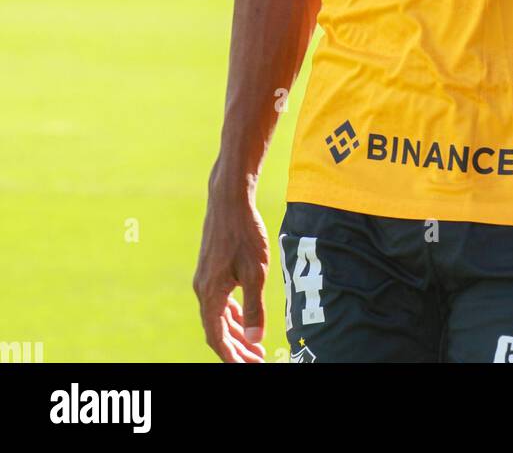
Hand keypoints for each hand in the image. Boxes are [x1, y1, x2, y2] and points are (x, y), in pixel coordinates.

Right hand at [193, 189, 268, 362]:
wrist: (230, 199)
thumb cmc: (244, 233)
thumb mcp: (255, 272)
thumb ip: (254, 307)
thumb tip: (255, 339)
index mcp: (209, 294)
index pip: (217, 337)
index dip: (231, 356)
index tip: (247, 368)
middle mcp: (203, 289)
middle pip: (218, 330)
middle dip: (237, 348)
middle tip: (256, 361)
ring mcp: (206, 278)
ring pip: (219, 315)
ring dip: (236, 332)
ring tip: (254, 346)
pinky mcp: (212, 268)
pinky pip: (220, 300)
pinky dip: (233, 313)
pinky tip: (245, 317)